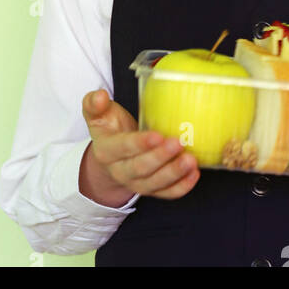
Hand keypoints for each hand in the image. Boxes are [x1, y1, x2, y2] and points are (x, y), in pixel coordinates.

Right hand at [78, 89, 200, 206]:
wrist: (110, 156)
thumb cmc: (109, 129)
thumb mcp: (97, 114)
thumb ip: (94, 103)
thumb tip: (100, 95)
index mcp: (106, 151)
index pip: (123, 148)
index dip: (140, 143)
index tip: (158, 135)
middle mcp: (119, 171)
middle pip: (141, 168)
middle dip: (161, 157)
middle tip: (178, 142)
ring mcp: (136, 184)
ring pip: (155, 183)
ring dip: (174, 173)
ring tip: (190, 160)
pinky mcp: (151, 191)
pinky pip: (167, 193)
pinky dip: (182, 186)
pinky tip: (194, 174)